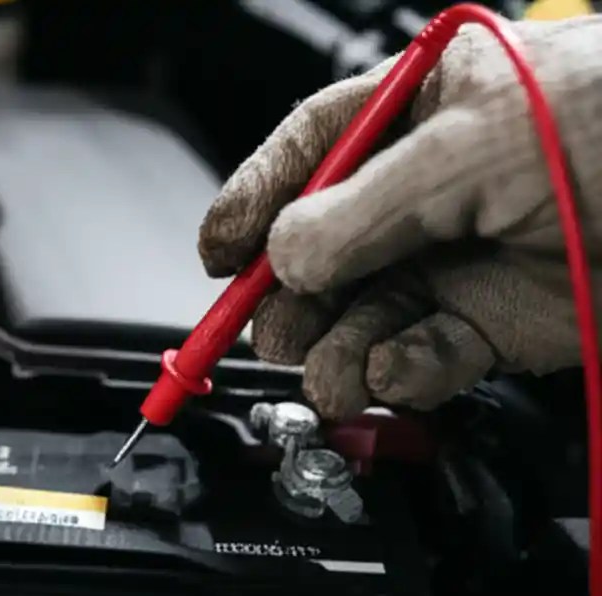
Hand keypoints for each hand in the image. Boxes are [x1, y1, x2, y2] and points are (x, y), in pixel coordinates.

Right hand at [198, 17, 601, 418]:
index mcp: (412, 115)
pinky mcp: (489, 328)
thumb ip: (363, 207)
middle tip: (271, 327)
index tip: (214, 253)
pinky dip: (400, 373)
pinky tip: (399, 370)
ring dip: (335, 350)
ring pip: (357, 317)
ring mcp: (453, 263)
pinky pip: (418, 358)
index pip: (306, 155)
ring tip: (335, 369)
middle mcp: (423, 194)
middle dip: (287, 296)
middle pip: (316, 252)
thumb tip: (284, 259)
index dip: (251, 202)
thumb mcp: (470, 145)